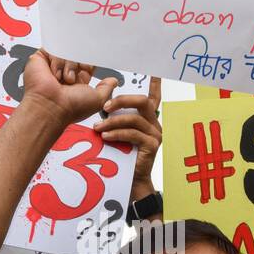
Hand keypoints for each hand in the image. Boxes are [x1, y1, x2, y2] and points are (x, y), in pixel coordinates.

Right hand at [21, 49, 118, 127]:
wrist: (51, 106)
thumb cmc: (71, 107)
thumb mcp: (98, 99)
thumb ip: (107, 89)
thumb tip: (113, 81)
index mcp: (77, 83)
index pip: (86, 63)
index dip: (90, 63)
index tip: (90, 67)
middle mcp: (64, 74)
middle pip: (77, 55)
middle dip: (79, 64)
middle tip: (75, 77)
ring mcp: (52, 67)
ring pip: (67, 52)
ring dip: (69, 66)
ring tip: (64, 79)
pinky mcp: (41, 60)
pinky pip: (54, 49)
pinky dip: (57, 62)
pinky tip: (54, 75)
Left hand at [93, 76, 161, 199]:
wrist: (132, 181)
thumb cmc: (124, 158)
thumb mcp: (119, 135)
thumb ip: (117, 121)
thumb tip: (101, 107)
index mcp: (148, 119)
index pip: (153, 98)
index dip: (155, 84)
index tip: (154, 71)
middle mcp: (154, 124)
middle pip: (142, 102)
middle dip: (122, 100)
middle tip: (105, 106)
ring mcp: (155, 135)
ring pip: (134, 119)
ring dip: (113, 121)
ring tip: (98, 127)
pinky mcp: (151, 145)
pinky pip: (133, 134)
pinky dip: (117, 133)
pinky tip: (106, 136)